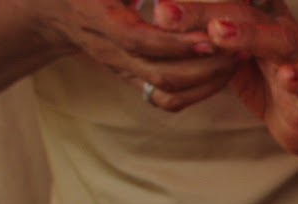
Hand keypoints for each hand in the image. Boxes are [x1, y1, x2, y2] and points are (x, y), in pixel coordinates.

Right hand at [35, 0, 237, 110]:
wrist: (59, 10)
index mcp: (100, 19)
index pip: (139, 41)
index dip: (175, 44)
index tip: (209, 38)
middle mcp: (111, 52)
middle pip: (160, 75)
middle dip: (205, 67)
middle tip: (238, 50)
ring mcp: (124, 71)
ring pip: (168, 93)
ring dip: (208, 82)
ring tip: (237, 60)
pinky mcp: (136, 80)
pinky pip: (169, 100)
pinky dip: (199, 92)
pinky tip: (222, 73)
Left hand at [160, 0, 297, 154]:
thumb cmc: (268, 77)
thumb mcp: (232, 49)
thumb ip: (205, 31)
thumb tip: (160, 15)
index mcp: (258, 17)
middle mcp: (278, 29)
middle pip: (242, 12)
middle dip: (202, 11)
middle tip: (164, 12)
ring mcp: (296, 58)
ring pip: (275, 40)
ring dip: (247, 35)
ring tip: (217, 32)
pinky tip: (287, 76)